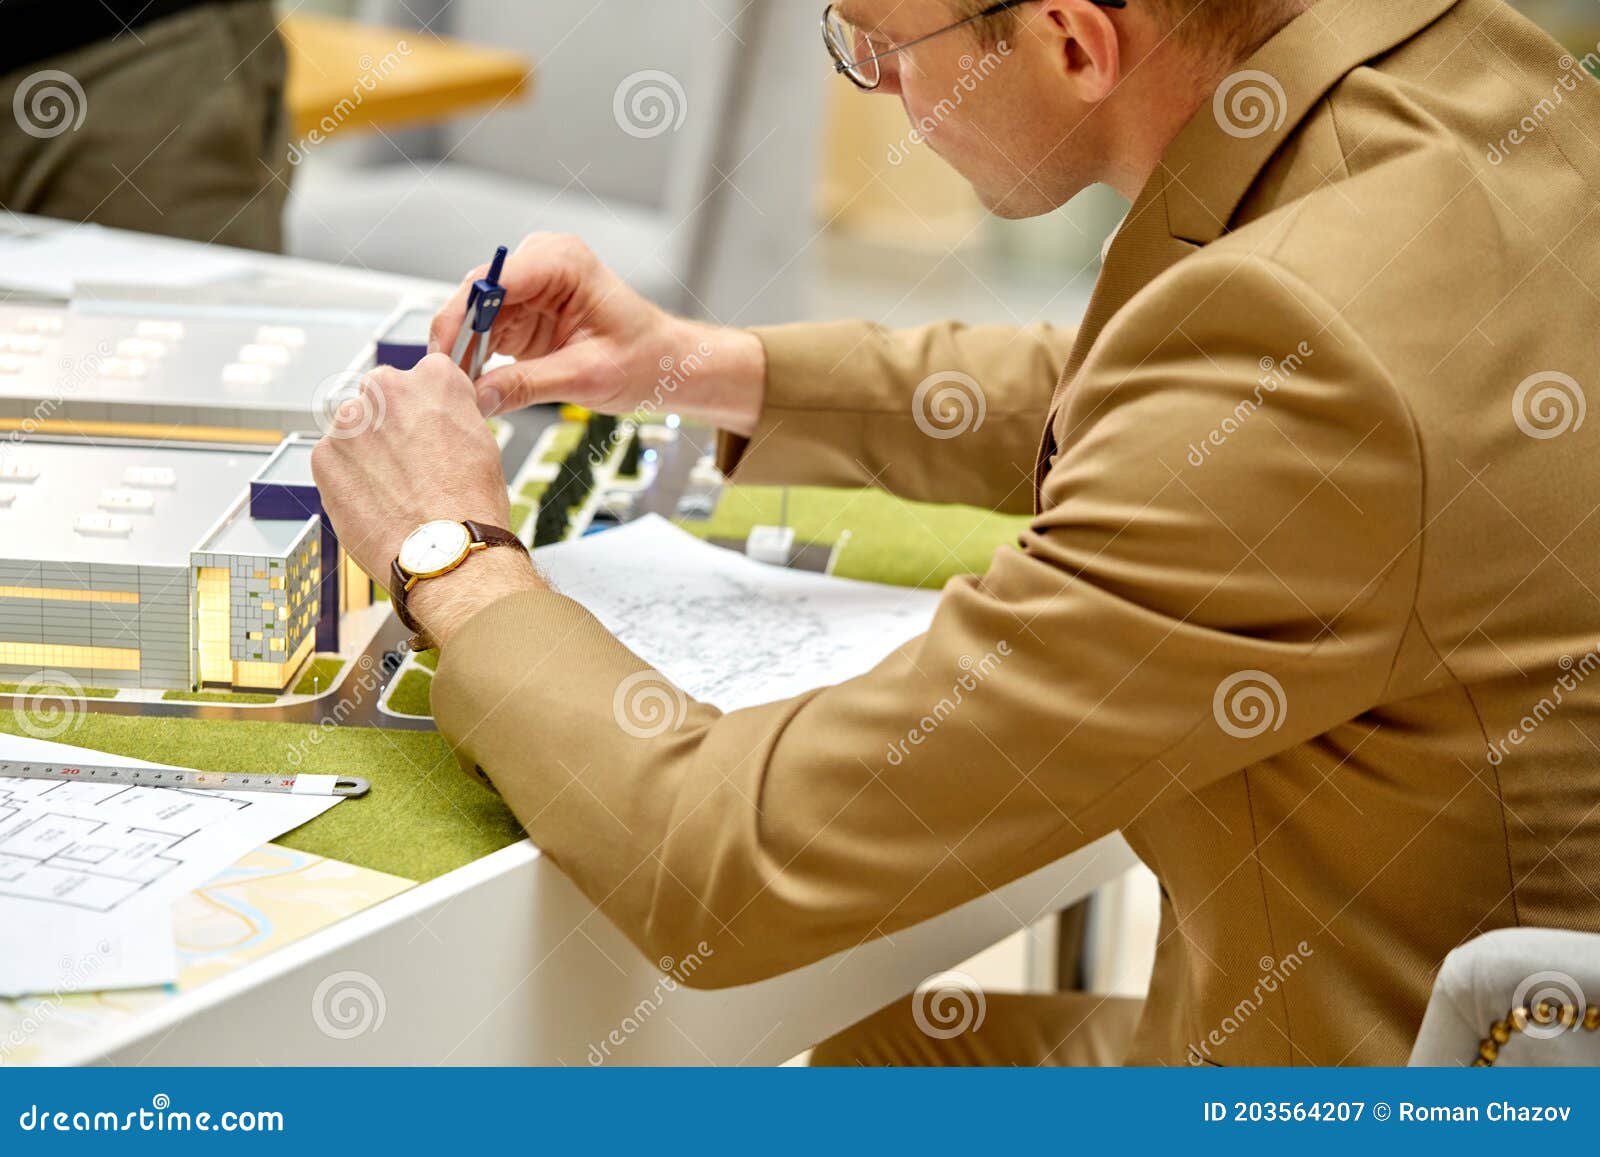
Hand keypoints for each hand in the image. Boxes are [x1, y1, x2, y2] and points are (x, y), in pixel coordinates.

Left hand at [311, 354, 541, 646]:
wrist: (445, 552)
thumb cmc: (470, 505)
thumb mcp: (481, 442)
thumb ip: (451, 415)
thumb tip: (436, 417)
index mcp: (434, 378)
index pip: (425, 375)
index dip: (428, 407)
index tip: (429, 429)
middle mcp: (388, 388)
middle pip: (382, 394)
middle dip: (391, 421)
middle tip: (410, 461)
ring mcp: (350, 420)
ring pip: (354, 427)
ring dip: (367, 449)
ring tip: (393, 488)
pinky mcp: (323, 455)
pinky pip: (333, 458)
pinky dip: (348, 477)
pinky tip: (374, 501)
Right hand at [428, 232, 766, 435]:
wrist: (666, 365)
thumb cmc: (645, 359)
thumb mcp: (587, 377)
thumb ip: (529, 385)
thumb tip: (477, 398)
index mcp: (562, 262)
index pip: (490, 284)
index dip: (458, 321)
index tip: (441, 362)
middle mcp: (540, 264)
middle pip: (474, 300)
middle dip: (457, 344)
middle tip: (446, 390)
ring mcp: (528, 288)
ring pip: (472, 320)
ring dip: (464, 357)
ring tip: (460, 396)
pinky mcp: (521, 313)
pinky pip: (483, 335)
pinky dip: (476, 362)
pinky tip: (474, 389)